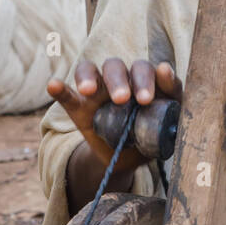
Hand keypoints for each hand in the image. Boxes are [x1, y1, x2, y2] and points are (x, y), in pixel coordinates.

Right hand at [47, 57, 182, 171]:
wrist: (129, 158)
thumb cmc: (153, 132)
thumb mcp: (168, 120)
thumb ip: (172, 102)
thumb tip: (168, 76)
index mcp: (142, 79)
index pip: (143, 70)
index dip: (147, 78)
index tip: (147, 97)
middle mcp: (119, 79)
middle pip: (116, 67)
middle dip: (120, 80)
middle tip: (124, 99)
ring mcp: (96, 91)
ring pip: (90, 70)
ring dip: (90, 77)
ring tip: (90, 91)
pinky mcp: (79, 107)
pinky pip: (67, 95)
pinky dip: (60, 89)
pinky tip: (53, 85)